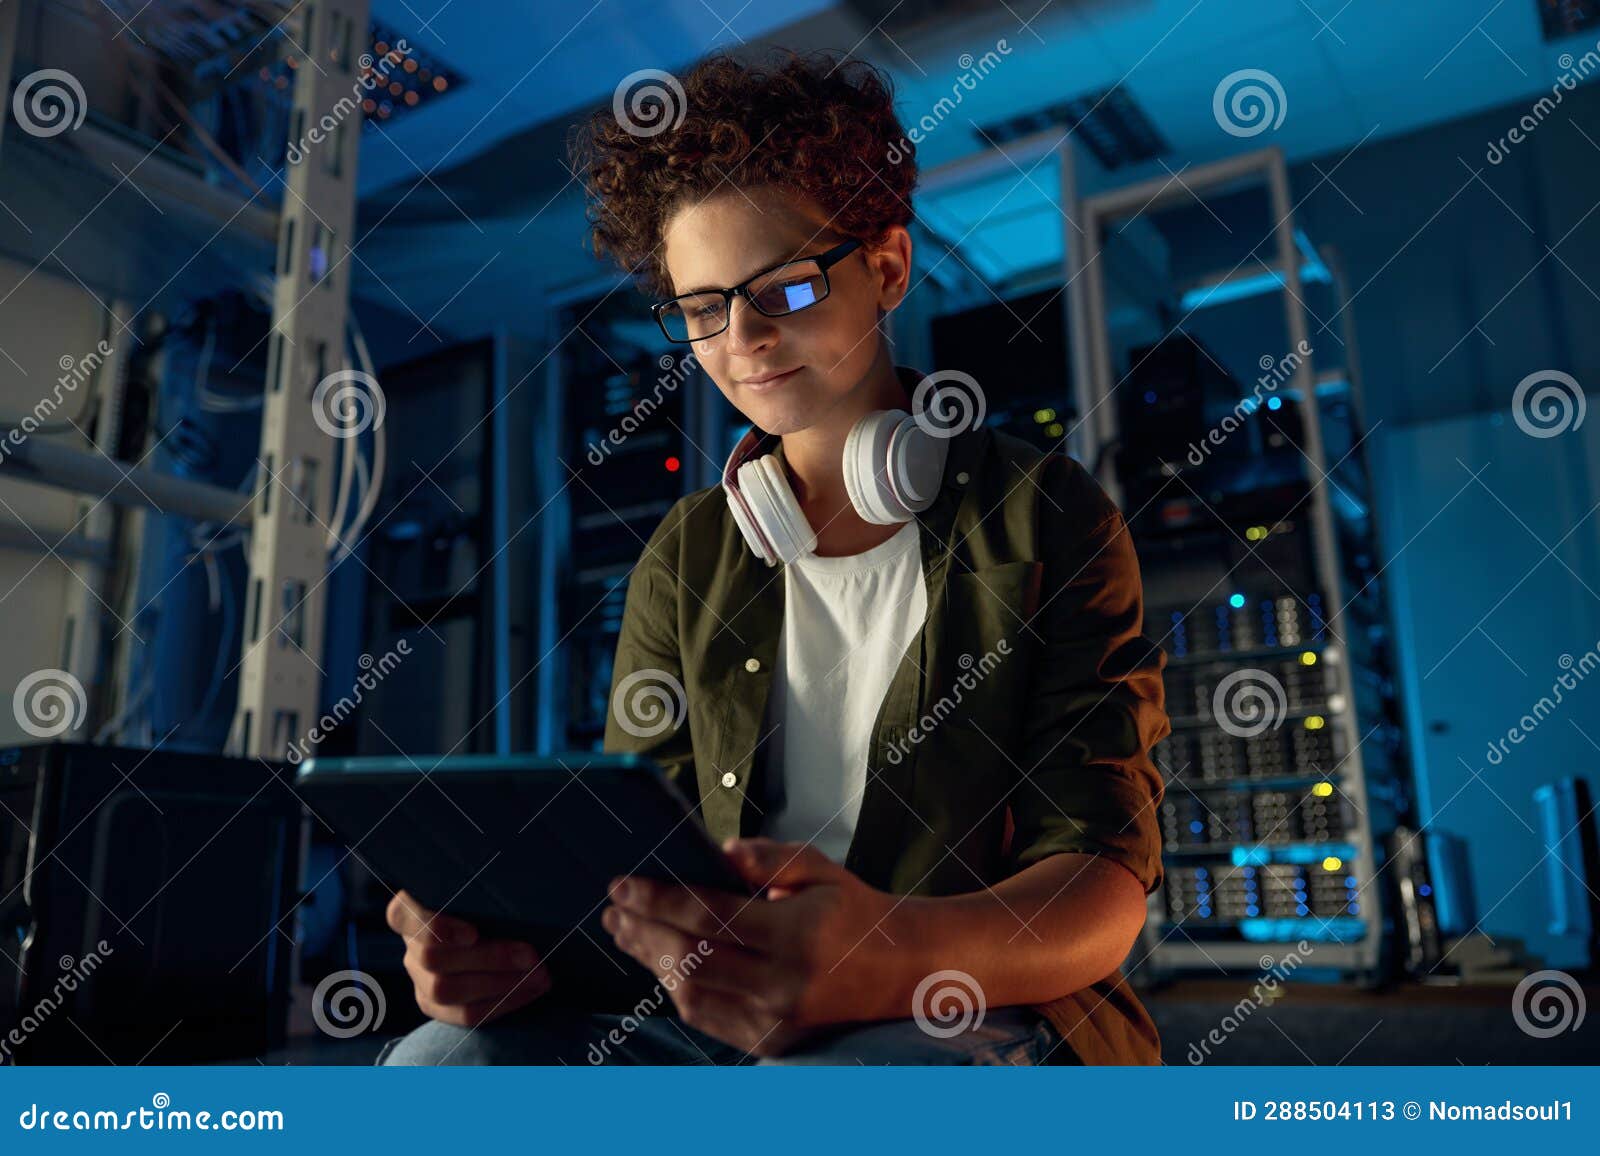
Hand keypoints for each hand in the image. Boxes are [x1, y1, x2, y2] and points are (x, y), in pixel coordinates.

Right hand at [386, 889, 551, 1027]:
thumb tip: (519, 887)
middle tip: (532, 956)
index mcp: (411, 909)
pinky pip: (465, 1014)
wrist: (494, 931)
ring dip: (501, 984)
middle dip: (489, 959)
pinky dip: (503, 1003)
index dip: (434, 927)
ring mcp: (419, 979)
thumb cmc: (490, 901)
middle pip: (434, 959)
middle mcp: (410, 945)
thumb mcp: (483, 891)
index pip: (401, 915)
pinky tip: (532, 990)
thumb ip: (485, 892)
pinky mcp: (434, 1005)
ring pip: (447, 991)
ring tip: (540, 976)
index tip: (473, 933)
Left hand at [602, 838, 906, 1056]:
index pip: (708, 916)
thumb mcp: (820, 868)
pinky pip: (708, 1019)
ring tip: (628, 934)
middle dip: (642, 931)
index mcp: (795, 934)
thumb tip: (719, 851)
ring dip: (652, 962)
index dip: (657, 899)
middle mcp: (783, 983)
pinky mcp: (772, 1041)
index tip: (622, 884)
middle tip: (613, 910)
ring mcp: (776, 1019)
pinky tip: (662, 964)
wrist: (901, 968)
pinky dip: (677, 989)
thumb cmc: (853, 910)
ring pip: (691, 994)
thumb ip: (769, 857)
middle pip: (689, 958)